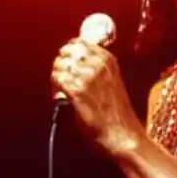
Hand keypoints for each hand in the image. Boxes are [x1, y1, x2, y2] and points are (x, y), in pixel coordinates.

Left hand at [51, 39, 145, 156]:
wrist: (122, 135)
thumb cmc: (117, 113)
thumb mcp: (113, 82)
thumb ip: (99, 69)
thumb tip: (78, 61)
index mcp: (108, 60)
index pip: (80, 42)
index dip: (69, 51)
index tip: (68, 62)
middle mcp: (97, 65)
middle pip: (67, 52)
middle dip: (61, 63)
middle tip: (62, 77)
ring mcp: (86, 78)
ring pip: (59, 65)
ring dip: (57, 76)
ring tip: (61, 89)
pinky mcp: (76, 92)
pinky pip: (56, 78)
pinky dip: (54, 88)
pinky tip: (60, 97)